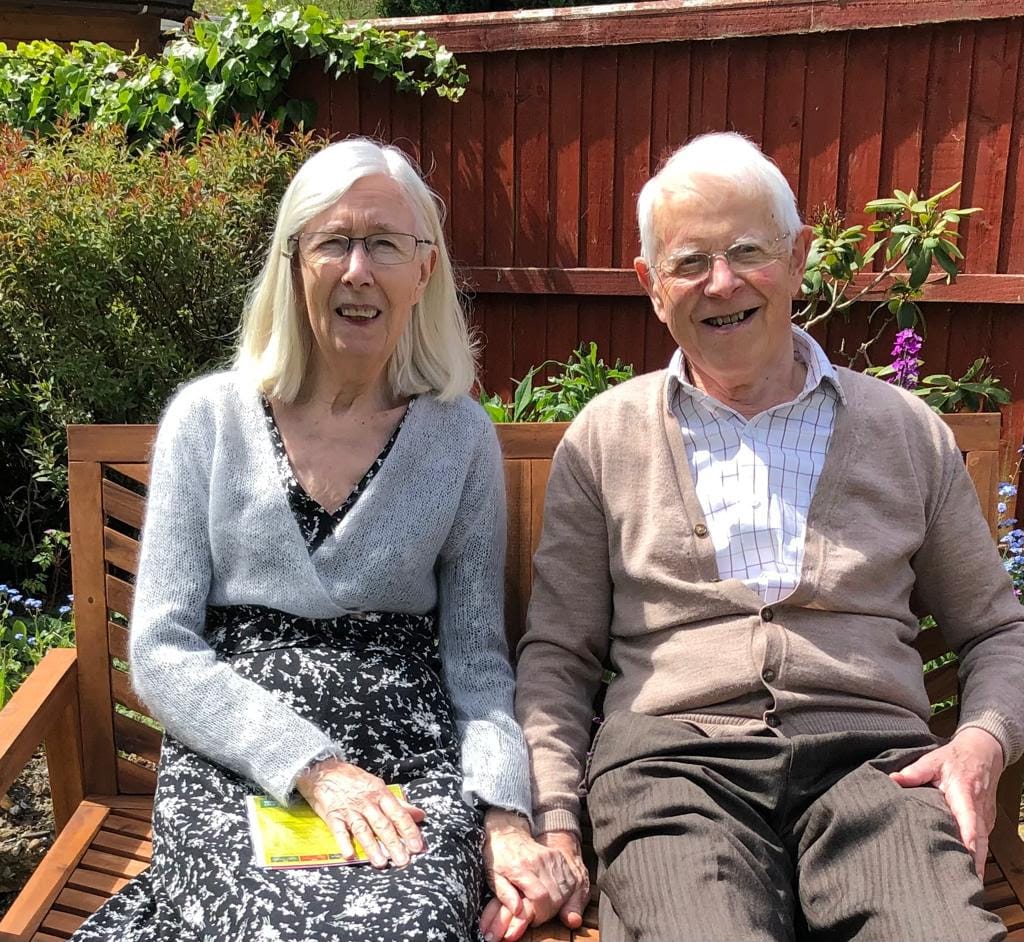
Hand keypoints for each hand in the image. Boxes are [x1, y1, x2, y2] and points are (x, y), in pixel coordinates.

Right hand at [295, 758, 424, 868]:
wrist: (324, 770)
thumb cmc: (353, 779)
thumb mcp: (378, 785)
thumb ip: (398, 803)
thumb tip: (419, 815)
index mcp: (380, 793)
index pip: (398, 813)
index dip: (409, 830)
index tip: (416, 845)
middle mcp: (366, 802)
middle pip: (382, 825)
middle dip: (394, 844)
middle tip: (403, 860)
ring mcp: (349, 810)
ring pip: (363, 830)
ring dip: (372, 847)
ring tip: (381, 862)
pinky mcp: (333, 816)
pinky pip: (339, 831)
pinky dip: (344, 843)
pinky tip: (350, 855)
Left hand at [479, 813, 587, 941]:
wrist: (507, 833)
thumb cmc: (497, 856)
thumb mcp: (492, 877)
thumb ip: (504, 895)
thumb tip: (517, 910)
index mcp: (521, 867)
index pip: (540, 897)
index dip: (539, 914)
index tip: (531, 919)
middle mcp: (539, 861)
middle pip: (555, 897)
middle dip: (547, 913)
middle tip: (536, 915)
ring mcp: (551, 858)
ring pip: (564, 891)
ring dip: (556, 905)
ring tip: (543, 905)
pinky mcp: (558, 857)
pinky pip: (569, 881)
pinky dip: (563, 893)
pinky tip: (552, 896)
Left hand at [889, 727, 1003, 874]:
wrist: (982, 753)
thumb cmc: (955, 758)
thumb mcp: (933, 760)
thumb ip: (914, 772)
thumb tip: (892, 779)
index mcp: (964, 794)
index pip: (968, 819)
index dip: (967, 837)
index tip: (965, 854)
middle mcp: (978, 810)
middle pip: (979, 840)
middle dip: (974, 862)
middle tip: (964, 883)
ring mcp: (985, 817)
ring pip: (983, 844)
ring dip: (977, 863)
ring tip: (967, 884)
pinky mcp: (985, 822)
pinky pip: (983, 841)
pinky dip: (978, 856)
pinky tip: (968, 870)